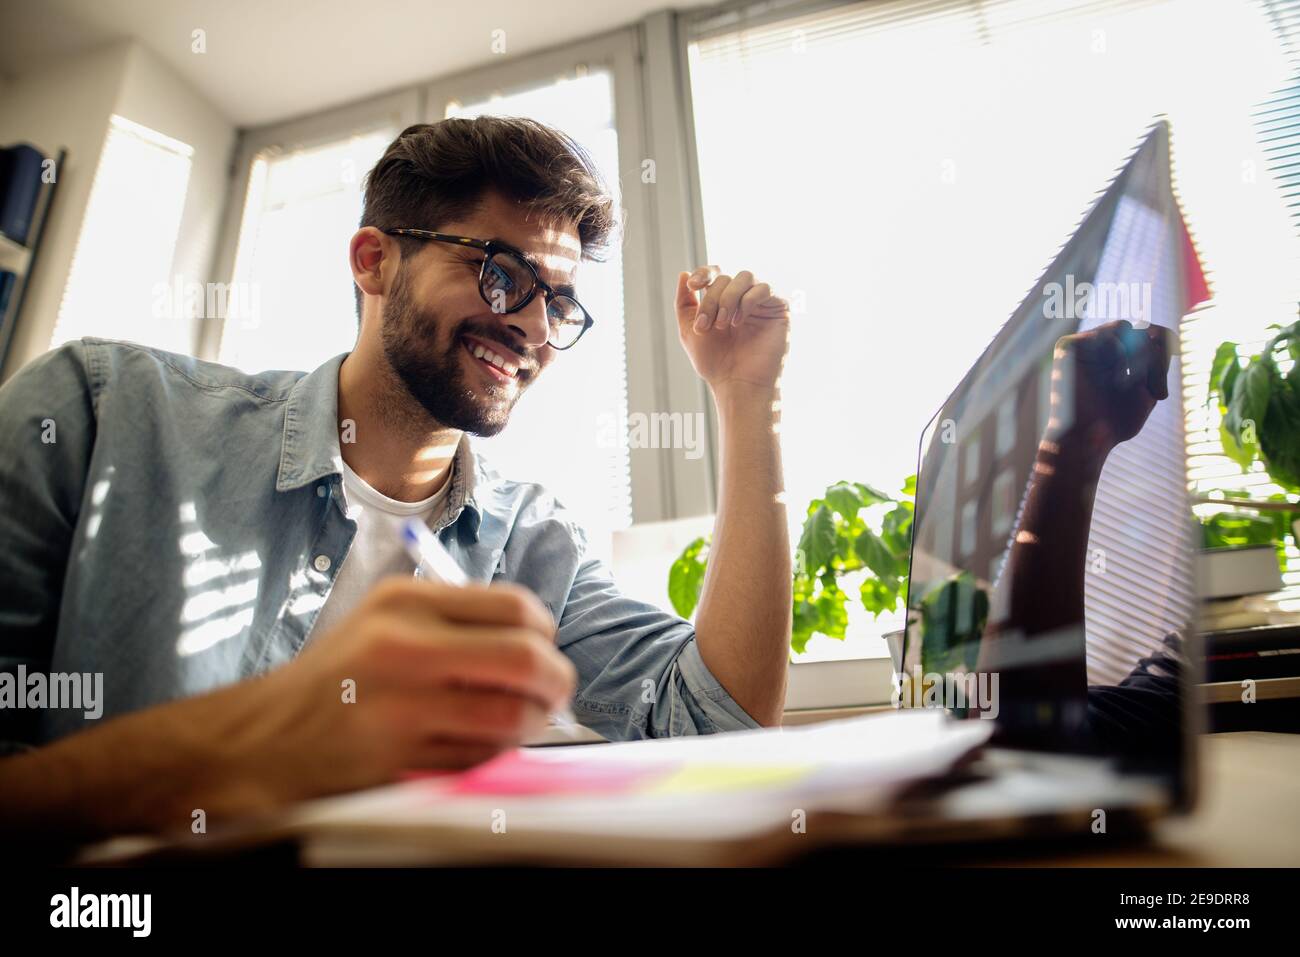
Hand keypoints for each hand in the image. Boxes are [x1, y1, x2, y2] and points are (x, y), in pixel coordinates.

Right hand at [216, 577, 576, 811]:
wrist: (264, 737)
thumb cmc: (341, 676)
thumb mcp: (387, 620)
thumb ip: (458, 621)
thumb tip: (540, 642)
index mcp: (407, 603)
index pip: (515, 608)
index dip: (545, 632)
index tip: (545, 647)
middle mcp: (404, 648)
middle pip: (525, 660)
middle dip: (556, 682)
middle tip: (555, 693)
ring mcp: (400, 707)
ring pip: (509, 717)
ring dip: (531, 725)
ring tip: (522, 722)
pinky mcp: (397, 760)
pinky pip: (478, 759)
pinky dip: (493, 755)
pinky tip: (479, 746)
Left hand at [675, 265, 790, 392]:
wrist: (736, 384)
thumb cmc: (714, 362)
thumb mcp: (689, 329)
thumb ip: (684, 302)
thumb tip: (684, 274)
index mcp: (722, 301)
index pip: (715, 273)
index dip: (703, 273)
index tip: (694, 285)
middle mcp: (742, 299)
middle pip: (726, 277)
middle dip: (712, 299)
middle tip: (706, 325)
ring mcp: (761, 303)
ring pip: (746, 277)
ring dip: (728, 298)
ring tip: (723, 324)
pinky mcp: (779, 309)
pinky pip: (765, 288)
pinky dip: (748, 301)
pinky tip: (739, 322)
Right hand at [1048, 320, 1171, 455]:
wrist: (1088, 439)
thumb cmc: (1115, 421)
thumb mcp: (1147, 391)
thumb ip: (1156, 363)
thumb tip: (1163, 336)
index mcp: (1117, 356)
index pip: (1146, 332)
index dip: (1164, 336)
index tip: (1178, 351)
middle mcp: (1099, 348)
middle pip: (1139, 328)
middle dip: (1154, 356)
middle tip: (1157, 391)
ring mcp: (1083, 346)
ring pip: (1123, 327)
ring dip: (1138, 354)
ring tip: (1137, 384)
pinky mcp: (1068, 347)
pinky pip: (1103, 335)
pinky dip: (1118, 352)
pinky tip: (1118, 376)